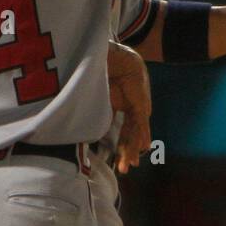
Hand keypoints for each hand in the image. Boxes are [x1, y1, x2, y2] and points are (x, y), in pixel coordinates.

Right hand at [107, 40, 151, 173]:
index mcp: (119, 104)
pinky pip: (140, 124)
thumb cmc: (106, 69)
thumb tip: (82, 122)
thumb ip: (95, 109)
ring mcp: (137, 108)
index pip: (122, 130)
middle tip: (123, 169)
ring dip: (131, 149)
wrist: (118, 56)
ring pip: (134, 133)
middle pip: (128, 135)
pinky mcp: (140, 105)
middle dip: (125, 152)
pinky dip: (141, 136)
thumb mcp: (98, 94)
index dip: (121, 145)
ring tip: (130, 165)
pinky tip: (143, 147)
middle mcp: (130, 108)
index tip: (118, 160)